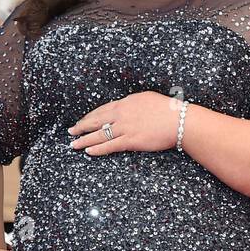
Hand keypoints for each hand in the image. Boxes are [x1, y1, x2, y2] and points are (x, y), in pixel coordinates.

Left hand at [68, 92, 183, 154]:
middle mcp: (122, 114)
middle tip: (71, 131)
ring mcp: (125, 128)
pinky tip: (89, 151)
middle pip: (96, 120)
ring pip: (99, 134)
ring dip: (84, 140)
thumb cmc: (168, 110)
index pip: (102, 109)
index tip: (83, 120)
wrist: (178, 121)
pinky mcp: (130, 141)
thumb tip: (127, 108)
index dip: (90, 116)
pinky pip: (109, 145)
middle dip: (81, 126)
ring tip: (74, 144)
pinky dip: (97, 149)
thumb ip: (134, 104)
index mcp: (126, 103)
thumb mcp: (147, 99)